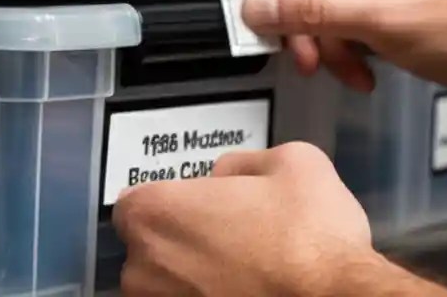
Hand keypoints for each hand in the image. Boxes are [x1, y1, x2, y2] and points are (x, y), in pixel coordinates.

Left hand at [112, 143, 379, 296]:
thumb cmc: (310, 238)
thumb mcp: (291, 162)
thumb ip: (241, 162)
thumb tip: (224, 175)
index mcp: (152, 213)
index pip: (136, 203)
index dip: (175, 203)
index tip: (205, 210)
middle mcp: (142, 268)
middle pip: (151, 248)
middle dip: (185, 242)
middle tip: (234, 242)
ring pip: (168, 287)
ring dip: (195, 279)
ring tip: (246, 274)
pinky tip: (248, 292)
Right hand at [229, 0, 446, 90]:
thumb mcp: (379, 16)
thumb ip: (310, 9)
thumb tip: (256, 6)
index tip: (244, 3)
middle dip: (288, 13)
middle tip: (284, 46)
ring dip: (313, 38)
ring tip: (328, 66)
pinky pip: (330, 15)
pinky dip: (335, 46)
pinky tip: (355, 71)